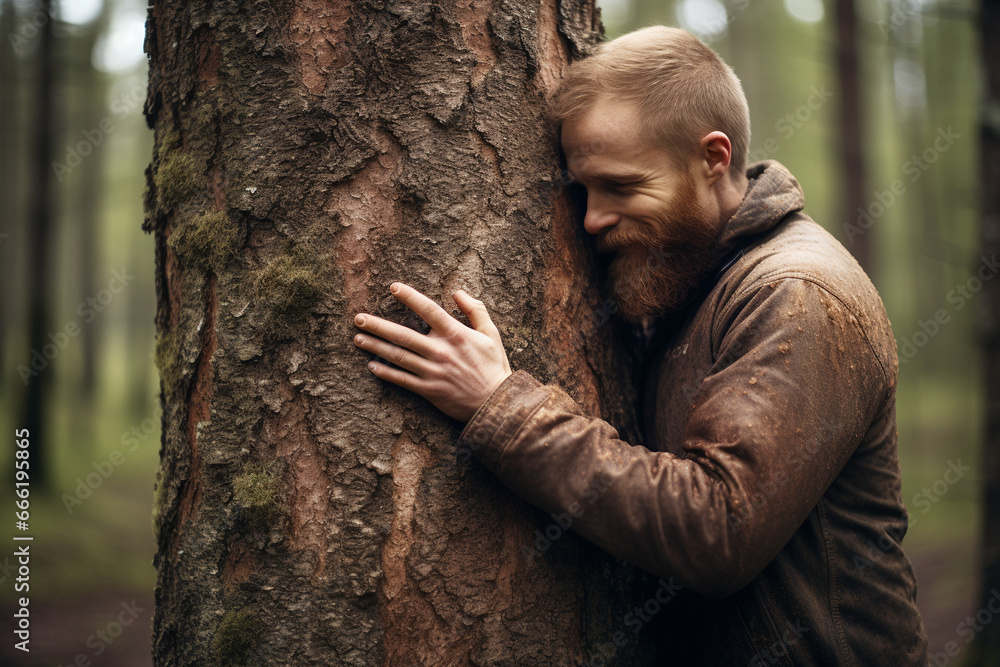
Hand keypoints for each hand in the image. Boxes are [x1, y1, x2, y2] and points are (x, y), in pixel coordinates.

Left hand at [352, 282, 512, 422]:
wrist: (496, 403)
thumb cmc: (494, 366)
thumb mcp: (492, 334)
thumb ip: (476, 310)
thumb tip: (457, 292)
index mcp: (457, 334)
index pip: (429, 310)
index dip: (410, 297)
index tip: (393, 287)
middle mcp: (441, 351)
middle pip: (403, 335)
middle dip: (378, 325)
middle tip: (358, 318)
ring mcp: (433, 371)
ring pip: (398, 356)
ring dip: (375, 347)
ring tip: (357, 338)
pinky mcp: (429, 390)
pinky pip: (402, 380)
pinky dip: (385, 372)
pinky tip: (371, 365)